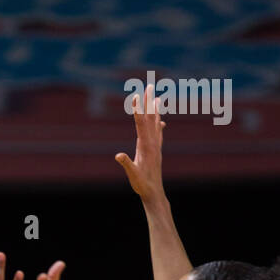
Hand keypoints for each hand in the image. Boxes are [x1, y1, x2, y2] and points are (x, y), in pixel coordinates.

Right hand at [115, 84, 166, 202]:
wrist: (154, 193)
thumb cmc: (142, 185)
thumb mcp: (132, 175)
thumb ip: (126, 164)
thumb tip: (118, 156)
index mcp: (145, 146)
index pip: (140, 123)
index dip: (138, 109)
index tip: (136, 95)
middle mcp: (152, 143)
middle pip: (150, 118)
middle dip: (149, 101)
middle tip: (150, 86)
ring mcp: (156, 146)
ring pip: (156, 123)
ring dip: (156, 110)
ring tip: (158, 97)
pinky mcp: (157, 151)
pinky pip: (159, 134)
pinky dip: (159, 125)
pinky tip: (162, 121)